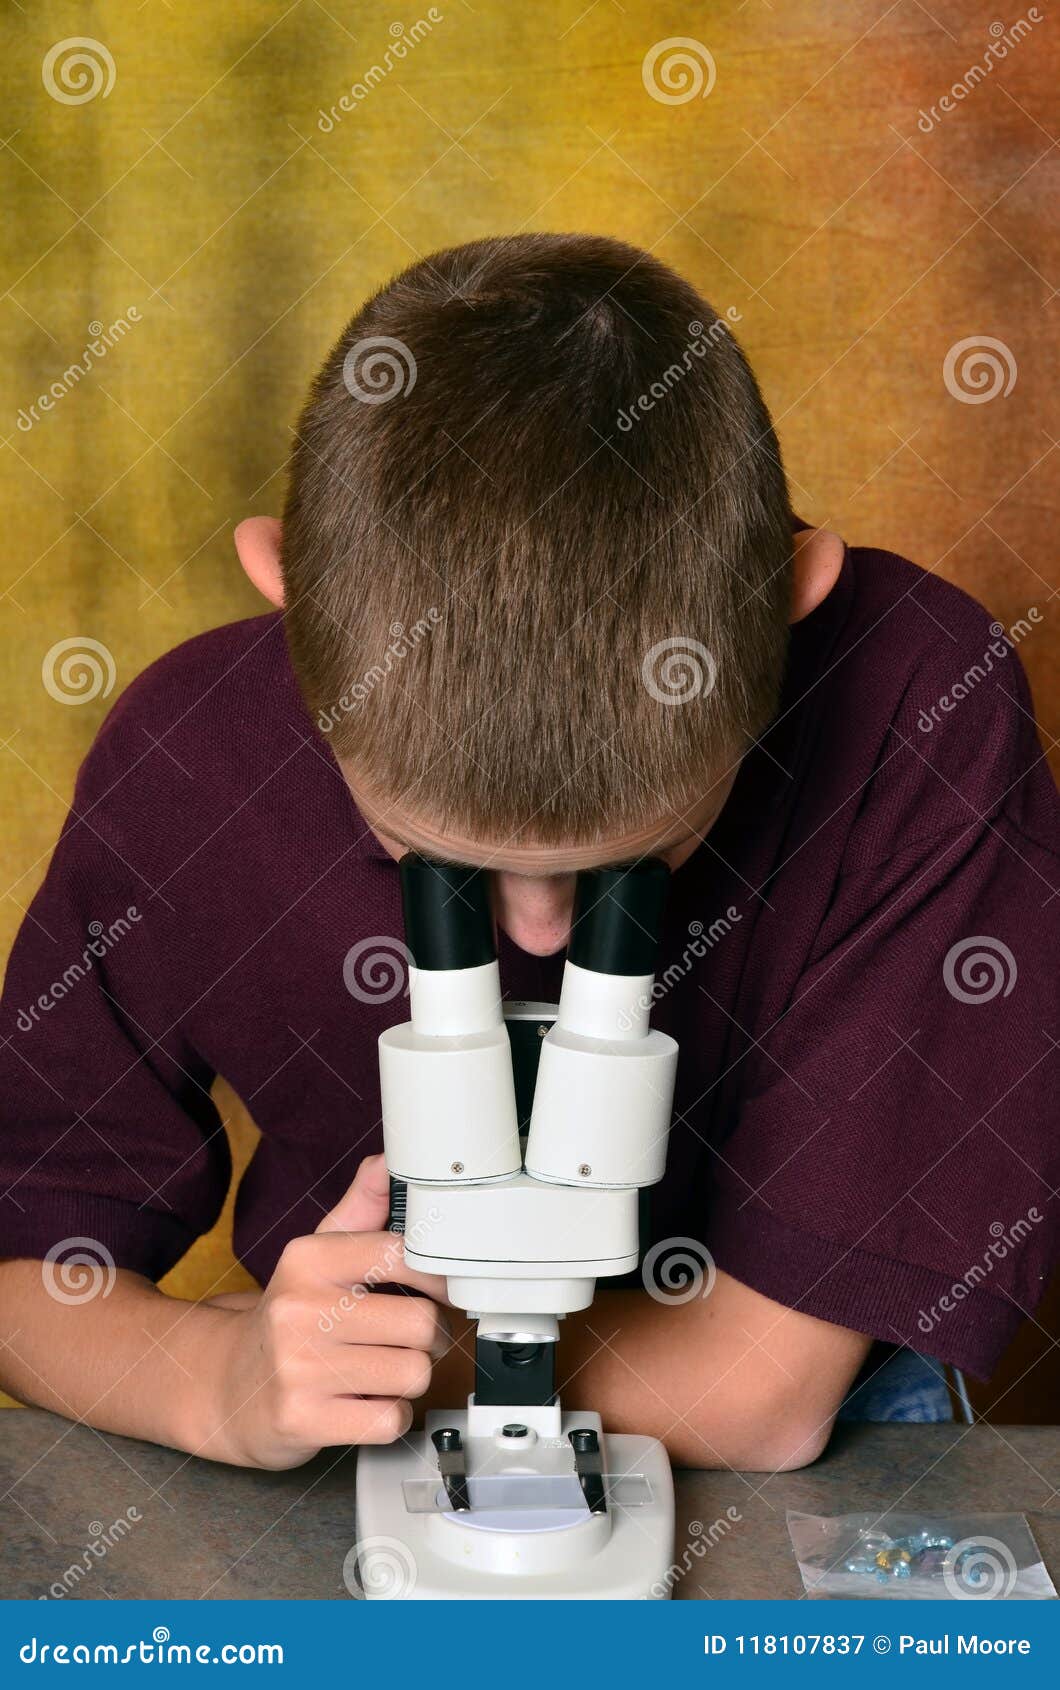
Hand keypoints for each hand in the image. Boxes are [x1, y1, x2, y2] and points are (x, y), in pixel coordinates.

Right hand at [202, 1155, 449, 1468]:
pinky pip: (389, 1419)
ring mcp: (298, 1367)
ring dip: (409, 1379)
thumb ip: (359, 1209)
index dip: (436, 1278)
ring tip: (382, 1371)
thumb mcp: (316, 1257)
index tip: (438, 1290)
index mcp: (308, 1260)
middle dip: (428, 1338)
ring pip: (412, 1373)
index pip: (402, 1255)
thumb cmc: (289, 1319)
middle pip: (420, 1323)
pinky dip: (389, 1416)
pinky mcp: (302, 1419)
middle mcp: (299, 1309)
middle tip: (408, 1340)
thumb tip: (385, 1161)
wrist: (227, 1387)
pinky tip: (363, 1403)